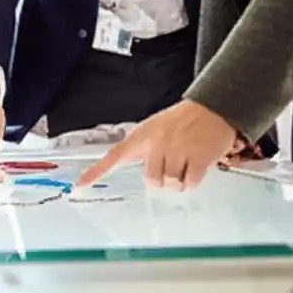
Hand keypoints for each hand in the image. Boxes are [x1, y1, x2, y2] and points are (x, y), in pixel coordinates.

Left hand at [76, 99, 237, 191]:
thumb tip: (144, 174)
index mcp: (142, 135)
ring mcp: (178, 150)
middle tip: (173, 165)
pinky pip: (190, 183)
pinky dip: (193, 181)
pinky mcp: (199, 158)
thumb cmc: (182, 120)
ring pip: (171, 184)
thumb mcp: (155, 128)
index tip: (80, 185)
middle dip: (162, 179)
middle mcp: (157, 143)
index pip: (114, 155)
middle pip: (151, 179)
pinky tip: (197, 167)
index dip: (96, 171)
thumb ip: (144, 149)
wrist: (212, 107)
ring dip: (179, 181)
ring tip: (186, 164)